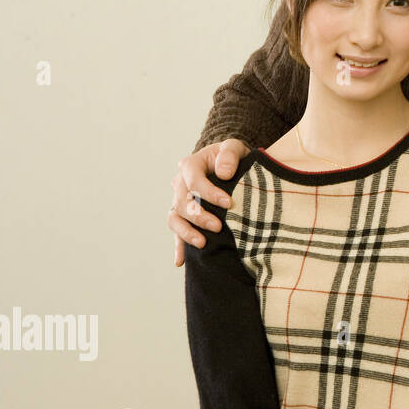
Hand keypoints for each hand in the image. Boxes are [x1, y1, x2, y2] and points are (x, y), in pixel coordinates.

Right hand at [169, 139, 249, 265]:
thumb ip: (230, 155)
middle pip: (181, 202)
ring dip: (186, 232)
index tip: (228, 202)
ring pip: (174, 219)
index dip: (208, 192)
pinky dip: (178, 247)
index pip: (193, 179)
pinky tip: (181, 262)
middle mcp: (180, 184)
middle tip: (218, 226)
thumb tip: (223, 173)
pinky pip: (177, 232)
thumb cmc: (232, 157)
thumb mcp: (234, 147)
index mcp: (191, 165)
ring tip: (202, 243)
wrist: (229, 165)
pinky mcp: (184, 216)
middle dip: (198, 215)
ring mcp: (179, 201)